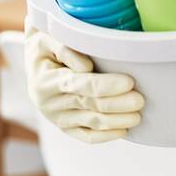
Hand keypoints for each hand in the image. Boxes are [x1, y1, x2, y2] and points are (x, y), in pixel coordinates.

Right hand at [23, 21, 143, 142]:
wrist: (35, 62)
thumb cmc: (47, 45)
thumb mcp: (49, 38)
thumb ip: (66, 49)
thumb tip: (86, 67)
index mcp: (45, 81)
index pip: (80, 85)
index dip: (106, 85)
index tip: (129, 82)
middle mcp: (48, 103)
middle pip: (89, 105)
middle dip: (117, 104)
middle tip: (140, 100)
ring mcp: (56, 118)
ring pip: (91, 123)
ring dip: (116, 121)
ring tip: (137, 116)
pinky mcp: (64, 127)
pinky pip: (86, 136)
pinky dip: (106, 135)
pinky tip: (123, 130)